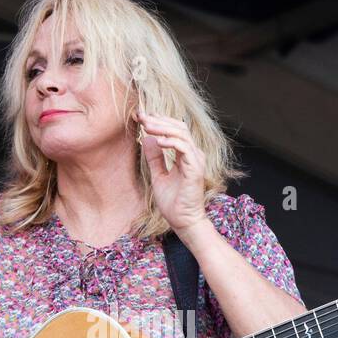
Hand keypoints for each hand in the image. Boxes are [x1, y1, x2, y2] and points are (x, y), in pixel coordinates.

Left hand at [138, 112, 207, 232]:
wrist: (183, 221)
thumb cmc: (173, 202)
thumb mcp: (158, 176)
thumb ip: (154, 158)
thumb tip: (147, 139)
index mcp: (186, 155)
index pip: (175, 130)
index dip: (159, 121)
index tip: (142, 117)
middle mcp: (193, 154)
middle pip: (179, 127)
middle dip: (159, 120)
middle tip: (142, 116)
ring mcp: (196, 160)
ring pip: (181, 134)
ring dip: (162, 127)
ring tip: (147, 126)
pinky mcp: (195, 168)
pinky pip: (184, 148)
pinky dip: (171, 142)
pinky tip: (158, 141)